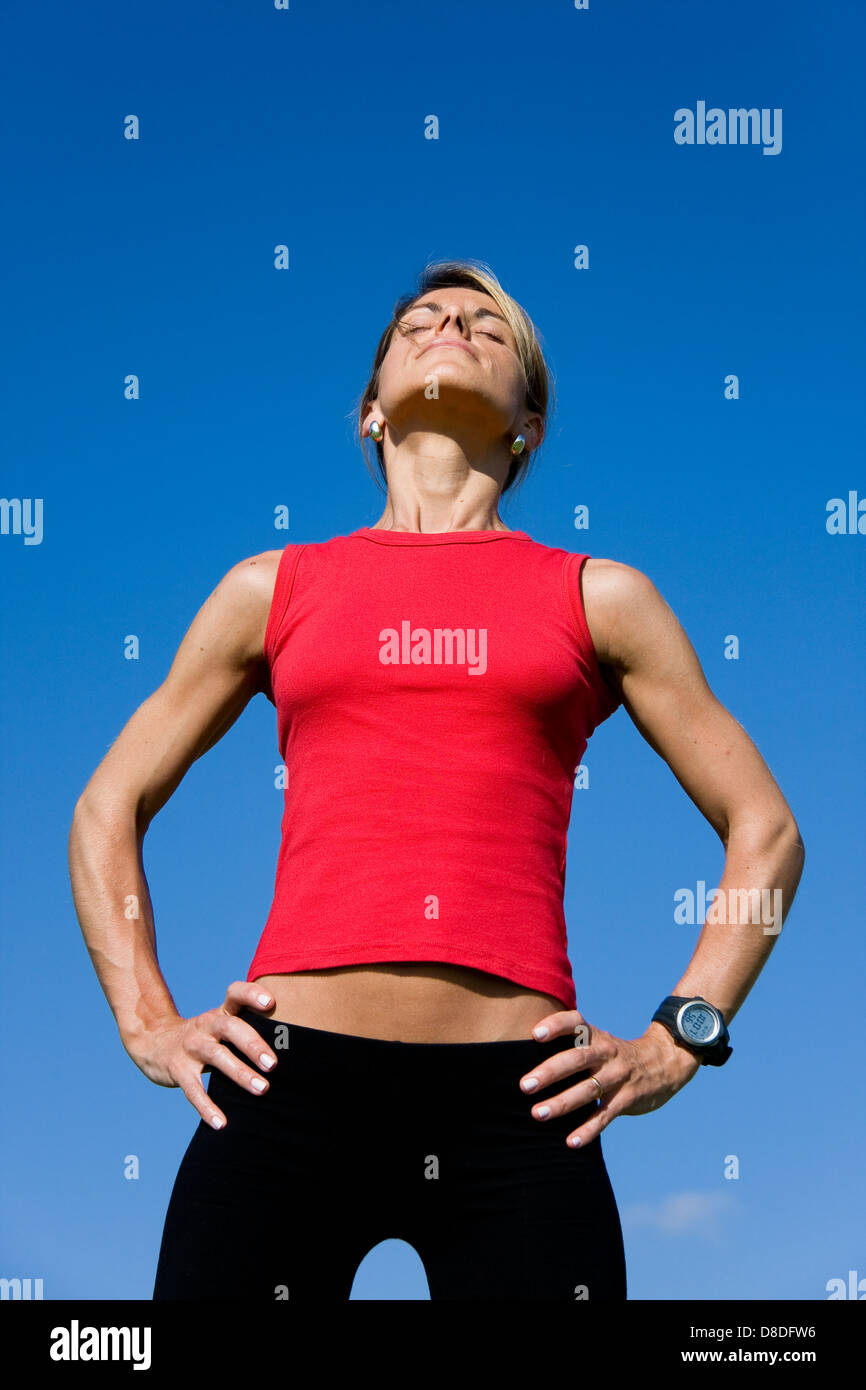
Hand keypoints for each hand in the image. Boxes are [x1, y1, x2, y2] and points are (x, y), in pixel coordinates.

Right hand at [123, 981, 278, 1128]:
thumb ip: (249, 1031)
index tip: (270, 1003)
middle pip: (230, 1027)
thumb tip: (295, 1052)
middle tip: (273, 1064)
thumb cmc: (205, 1037)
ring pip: (216, 1056)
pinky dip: (207, 1107)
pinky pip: (193, 1089)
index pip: (235, 994)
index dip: (251, 994)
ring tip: (262, 1089)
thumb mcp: (221, 1026)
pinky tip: (222, 1123)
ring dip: (240, 1073)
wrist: (155, 1044)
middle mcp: (205, 1025)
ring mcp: (190, 1046)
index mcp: (220, 1013)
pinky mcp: (178, 1069)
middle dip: (252, 1044)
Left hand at [519, 1010, 700, 1148]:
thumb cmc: (614, 1055)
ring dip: (562, 1103)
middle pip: (577, 1059)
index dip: (557, 1025)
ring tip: (538, 1114)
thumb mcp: (598, 1041)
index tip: (535, 1034)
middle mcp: (607, 1053)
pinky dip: (588, 1130)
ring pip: (588, 1090)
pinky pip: (605, 1116)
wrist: (664, 1062)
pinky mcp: (627, 1099)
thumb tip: (523, 1056)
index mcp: (597, 1036)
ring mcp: (618, 1076)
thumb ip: (571, 1046)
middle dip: (550, 1072)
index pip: (576, 1023)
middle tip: (524, 1086)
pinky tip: (571, 1142)